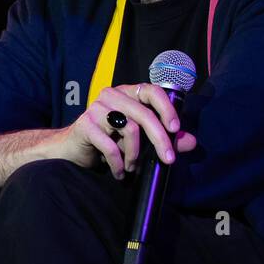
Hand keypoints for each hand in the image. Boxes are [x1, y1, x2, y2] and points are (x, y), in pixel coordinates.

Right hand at [54, 83, 197, 179]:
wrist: (71, 151)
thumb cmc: (107, 143)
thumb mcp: (138, 141)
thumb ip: (164, 139)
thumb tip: (191, 141)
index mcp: (126, 93)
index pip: (152, 91)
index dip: (167, 108)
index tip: (176, 129)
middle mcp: (111, 96)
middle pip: (143, 114)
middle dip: (160, 139)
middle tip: (168, 160)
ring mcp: (95, 109)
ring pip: (129, 129)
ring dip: (135, 155)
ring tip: (133, 167)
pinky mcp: (85, 125)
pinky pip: (110, 145)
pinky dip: (118, 163)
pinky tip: (119, 172)